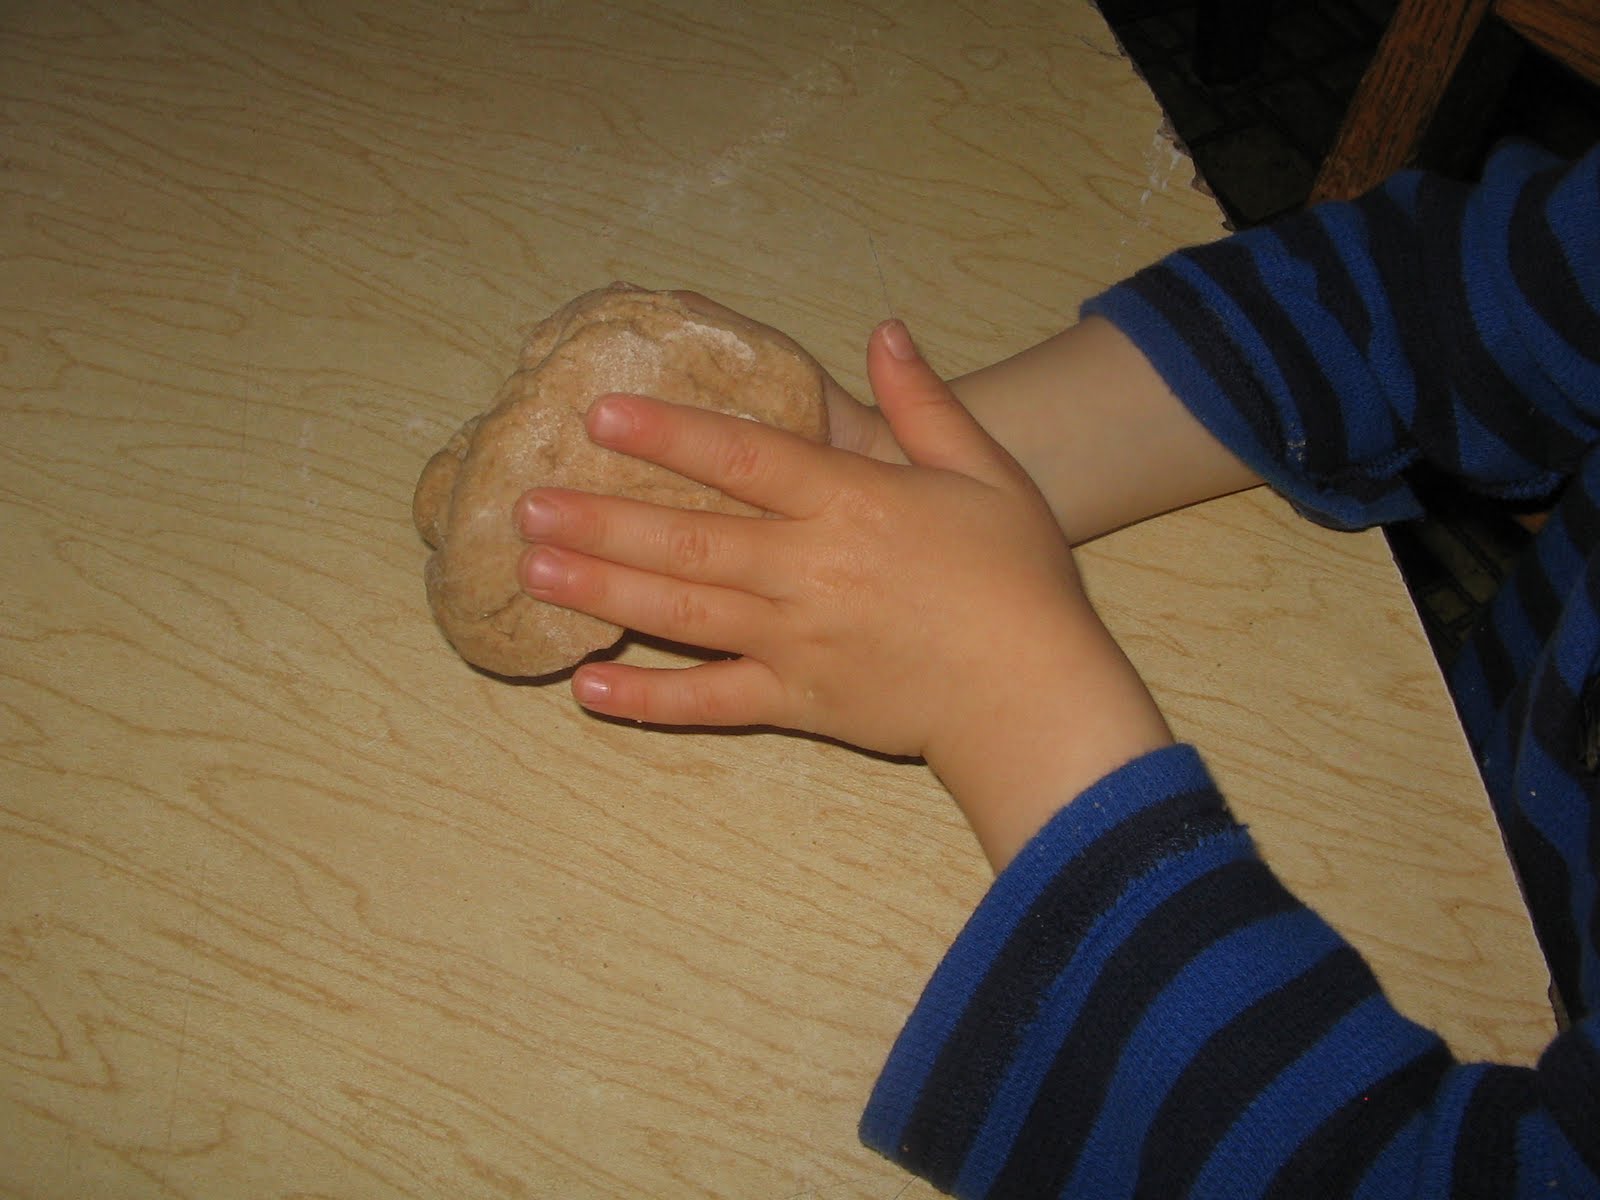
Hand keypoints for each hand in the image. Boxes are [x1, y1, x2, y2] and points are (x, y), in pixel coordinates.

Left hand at [516, 320, 1171, 865]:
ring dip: (602, 592)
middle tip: (527, 508)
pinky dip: (647, 700)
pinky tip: (586, 690)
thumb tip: (884, 330)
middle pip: (688, 539)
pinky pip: (709, 703)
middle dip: (602, 521)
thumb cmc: (1018, 577)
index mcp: (850, 504)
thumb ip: (925, 402)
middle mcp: (806, 571)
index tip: (601, 416)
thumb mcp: (984, 471)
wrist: (1035, 692)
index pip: (743, 459)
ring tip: (534, 572)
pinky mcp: (795, 703)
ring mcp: (793, 642)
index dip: (669, 435)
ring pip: (681, 613)